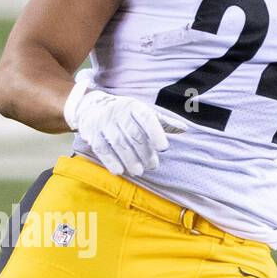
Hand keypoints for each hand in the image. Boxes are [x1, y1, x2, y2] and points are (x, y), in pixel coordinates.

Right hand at [64, 71, 188, 177]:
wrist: (92, 107)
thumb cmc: (125, 114)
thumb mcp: (143, 113)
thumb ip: (163, 122)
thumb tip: (184, 129)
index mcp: (135, 106)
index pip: (147, 118)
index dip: (156, 133)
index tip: (164, 148)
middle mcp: (119, 112)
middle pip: (134, 135)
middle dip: (144, 152)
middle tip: (152, 166)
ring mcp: (104, 122)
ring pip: (119, 143)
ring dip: (130, 160)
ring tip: (138, 171)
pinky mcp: (92, 133)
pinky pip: (102, 149)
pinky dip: (110, 161)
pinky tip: (119, 171)